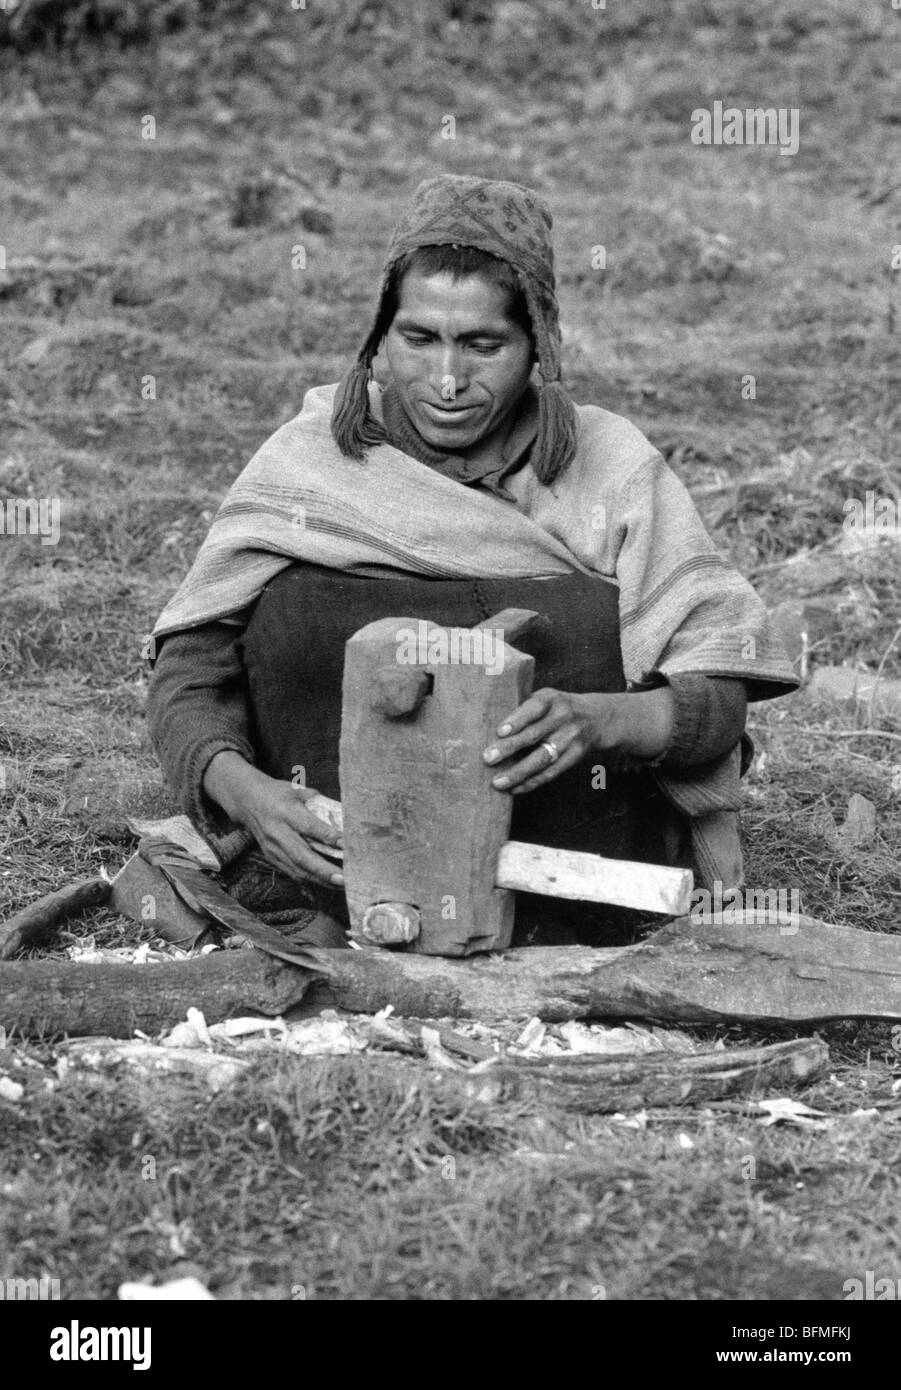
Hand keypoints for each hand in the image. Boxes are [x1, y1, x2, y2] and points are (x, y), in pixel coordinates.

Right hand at [203, 752, 343, 886]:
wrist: (248, 801)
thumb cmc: (278, 793)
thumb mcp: (298, 790)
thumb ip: (319, 802)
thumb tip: (342, 815)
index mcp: (286, 811)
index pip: (308, 826)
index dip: (327, 836)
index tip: (345, 845)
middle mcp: (277, 832)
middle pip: (302, 856)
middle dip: (324, 870)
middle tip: (343, 879)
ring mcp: (272, 848)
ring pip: (297, 869)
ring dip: (320, 880)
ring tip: (341, 884)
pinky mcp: (271, 857)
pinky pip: (292, 872)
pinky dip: (311, 880)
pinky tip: (327, 883)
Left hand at [482, 685, 674, 794]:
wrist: (598, 717)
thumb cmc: (556, 708)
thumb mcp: (546, 698)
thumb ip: (523, 708)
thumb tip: (484, 725)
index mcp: (552, 699)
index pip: (533, 708)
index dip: (517, 719)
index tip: (500, 731)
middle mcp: (563, 717)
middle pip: (534, 735)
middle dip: (510, 748)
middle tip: (487, 758)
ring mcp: (571, 738)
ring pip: (542, 758)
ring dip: (519, 772)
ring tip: (498, 782)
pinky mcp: (575, 756)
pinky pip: (552, 773)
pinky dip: (532, 782)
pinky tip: (514, 789)